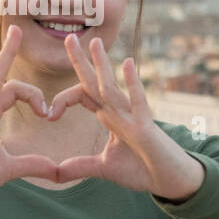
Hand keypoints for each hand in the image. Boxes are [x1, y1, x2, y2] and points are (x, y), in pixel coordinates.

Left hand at [48, 33, 206, 199]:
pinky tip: (127, 63)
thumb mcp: (105, 169)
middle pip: (95, 82)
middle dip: (81, 61)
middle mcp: (119, 111)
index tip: (48, 115)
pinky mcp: (146, 127)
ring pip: (112, 87)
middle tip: (69, 37)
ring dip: (103, 64)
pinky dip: (133, 83)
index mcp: (109, 116)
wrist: (170, 180)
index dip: (62, 100)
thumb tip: (55, 173)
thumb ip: (80, 167)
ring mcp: (133, 116)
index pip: (83, 95)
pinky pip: (138, 102)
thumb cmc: (142, 170)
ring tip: (94, 42)